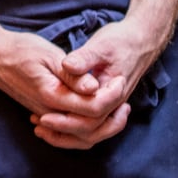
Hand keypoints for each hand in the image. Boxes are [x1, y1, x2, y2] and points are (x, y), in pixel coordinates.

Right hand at [0, 27, 127, 147]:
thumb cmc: (20, 50)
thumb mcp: (49, 54)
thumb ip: (72, 75)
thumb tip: (94, 88)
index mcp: (52, 96)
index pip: (92, 108)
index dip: (112, 96)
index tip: (120, 79)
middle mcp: (50, 113)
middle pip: (90, 130)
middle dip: (114, 116)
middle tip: (123, 96)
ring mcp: (46, 117)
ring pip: (81, 138)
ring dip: (104, 128)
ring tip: (118, 110)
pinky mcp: (45, 116)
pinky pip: (71, 135)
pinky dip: (89, 130)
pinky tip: (98, 116)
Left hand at [31, 15, 166, 149]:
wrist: (140, 41)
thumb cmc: (120, 41)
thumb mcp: (101, 45)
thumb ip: (84, 58)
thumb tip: (67, 66)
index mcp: (113, 91)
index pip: (92, 114)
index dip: (67, 120)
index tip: (43, 117)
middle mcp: (114, 104)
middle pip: (92, 130)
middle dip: (63, 131)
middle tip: (37, 124)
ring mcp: (111, 106)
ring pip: (91, 132)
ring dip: (67, 135)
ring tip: (40, 128)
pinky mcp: (104, 104)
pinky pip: (90, 125)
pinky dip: (72, 128)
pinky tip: (52, 123)